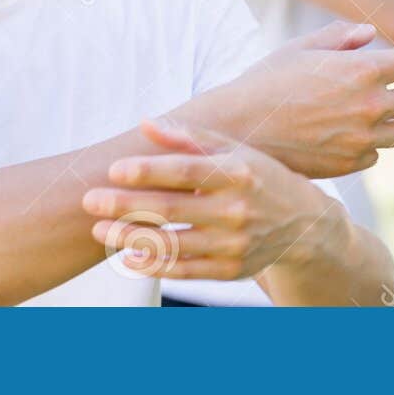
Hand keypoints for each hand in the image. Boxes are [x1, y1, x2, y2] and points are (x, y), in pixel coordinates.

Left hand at [82, 119, 345, 281]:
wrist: (304, 224)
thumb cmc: (256, 176)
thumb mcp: (233, 149)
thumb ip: (188, 137)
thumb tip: (145, 123)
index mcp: (237, 172)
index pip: (185, 170)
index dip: (148, 170)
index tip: (113, 170)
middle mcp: (238, 210)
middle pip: (172, 209)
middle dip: (126, 205)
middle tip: (89, 200)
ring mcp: (236, 244)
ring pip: (174, 244)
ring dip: (132, 238)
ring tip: (100, 230)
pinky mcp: (233, 271)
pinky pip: (187, 271)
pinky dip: (155, 266)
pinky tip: (128, 258)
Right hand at [209, 21, 393, 178]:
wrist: (239, 128)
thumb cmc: (266, 81)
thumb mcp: (300, 48)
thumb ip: (340, 36)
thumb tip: (371, 34)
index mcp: (363, 69)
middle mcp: (370, 105)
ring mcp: (362, 138)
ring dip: (392, 119)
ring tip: (368, 112)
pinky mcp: (350, 163)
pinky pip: (376, 153)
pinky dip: (368, 143)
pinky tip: (344, 133)